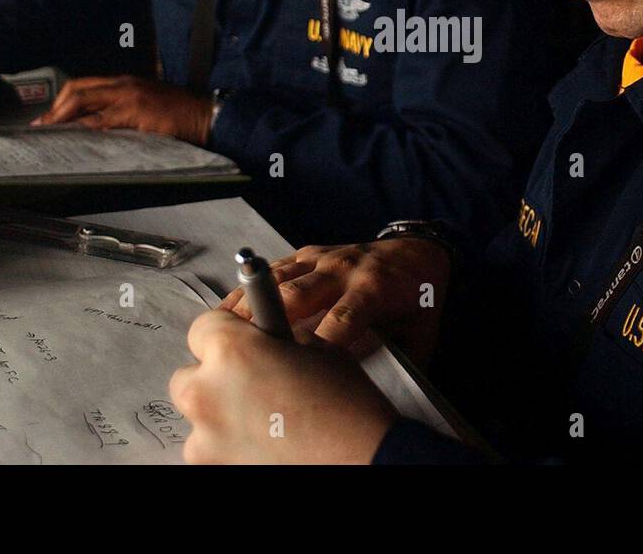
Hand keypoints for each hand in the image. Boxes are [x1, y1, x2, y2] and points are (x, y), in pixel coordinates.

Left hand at [30, 75, 213, 144]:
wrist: (205, 115)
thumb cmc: (180, 113)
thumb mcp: (148, 103)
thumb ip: (124, 109)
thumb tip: (97, 125)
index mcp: (125, 82)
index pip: (83, 85)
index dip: (62, 100)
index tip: (51, 117)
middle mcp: (123, 84)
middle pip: (77, 90)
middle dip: (56, 109)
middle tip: (44, 127)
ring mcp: (128, 97)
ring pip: (84, 102)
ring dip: (63, 119)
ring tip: (51, 134)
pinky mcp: (135, 112)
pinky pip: (101, 120)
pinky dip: (83, 128)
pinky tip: (75, 138)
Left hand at [170, 310, 396, 463]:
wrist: (362, 458)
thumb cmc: (346, 402)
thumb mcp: (315, 347)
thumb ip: (274, 339)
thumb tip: (261, 341)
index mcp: (231, 350)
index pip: (203, 327)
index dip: (227, 332)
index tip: (241, 341)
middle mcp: (205, 391)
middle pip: (189, 374)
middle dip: (215, 375)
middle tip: (254, 383)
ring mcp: (204, 437)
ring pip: (198, 414)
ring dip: (221, 411)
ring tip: (263, 420)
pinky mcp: (211, 467)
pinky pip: (209, 447)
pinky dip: (228, 443)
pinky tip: (263, 442)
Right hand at [220, 239, 450, 364]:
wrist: (419, 252)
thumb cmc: (418, 299)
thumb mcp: (422, 331)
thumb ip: (401, 358)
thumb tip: (374, 390)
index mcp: (373, 289)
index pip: (342, 319)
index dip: (318, 346)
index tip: (296, 372)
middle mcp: (344, 269)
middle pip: (299, 295)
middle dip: (268, 321)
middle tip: (241, 352)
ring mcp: (324, 258)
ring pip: (279, 279)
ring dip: (249, 304)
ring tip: (220, 333)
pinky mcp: (309, 254)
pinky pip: (275, 268)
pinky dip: (249, 287)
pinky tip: (227, 310)